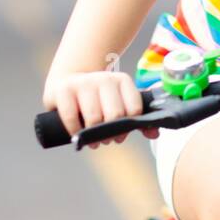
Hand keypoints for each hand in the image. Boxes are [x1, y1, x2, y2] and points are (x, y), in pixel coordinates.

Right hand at [42, 71, 159, 147]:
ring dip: (93, 135)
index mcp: (122, 81)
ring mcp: (84, 82)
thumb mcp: (117, 103)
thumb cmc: (97, 98)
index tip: (121, 133)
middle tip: (106, 139)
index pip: (134, 109)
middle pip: (115, 115)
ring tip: (92, 140)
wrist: (66, 81)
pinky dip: (74, 131)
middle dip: (111, 133)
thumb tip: (155, 134)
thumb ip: (137, 119)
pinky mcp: (64, 90)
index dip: (128, 126)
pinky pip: (72, 117)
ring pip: (94, 118)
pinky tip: (76, 134)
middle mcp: (105, 79)